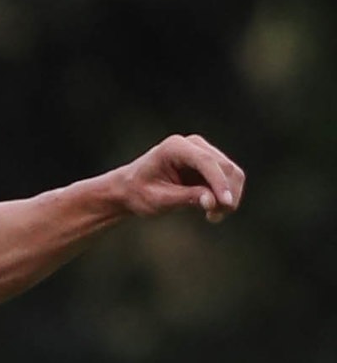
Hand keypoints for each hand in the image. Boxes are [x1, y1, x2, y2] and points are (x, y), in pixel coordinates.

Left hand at [114, 134, 245, 223]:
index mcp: (174, 147)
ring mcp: (203, 151)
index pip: (206, 161)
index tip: (225, 204)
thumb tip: (212, 200)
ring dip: (229, 196)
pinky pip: (228, 179)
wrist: (130, 189)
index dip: (219, 182)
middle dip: (226, 193)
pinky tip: (212, 211)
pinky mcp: (210, 164)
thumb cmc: (138, 193)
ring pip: (232, 172)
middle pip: (224, 166)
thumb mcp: (158, 199)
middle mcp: (192, 144)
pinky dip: (226, 196)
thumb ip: (185, 198)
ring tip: (213, 216)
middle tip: (215, 217)